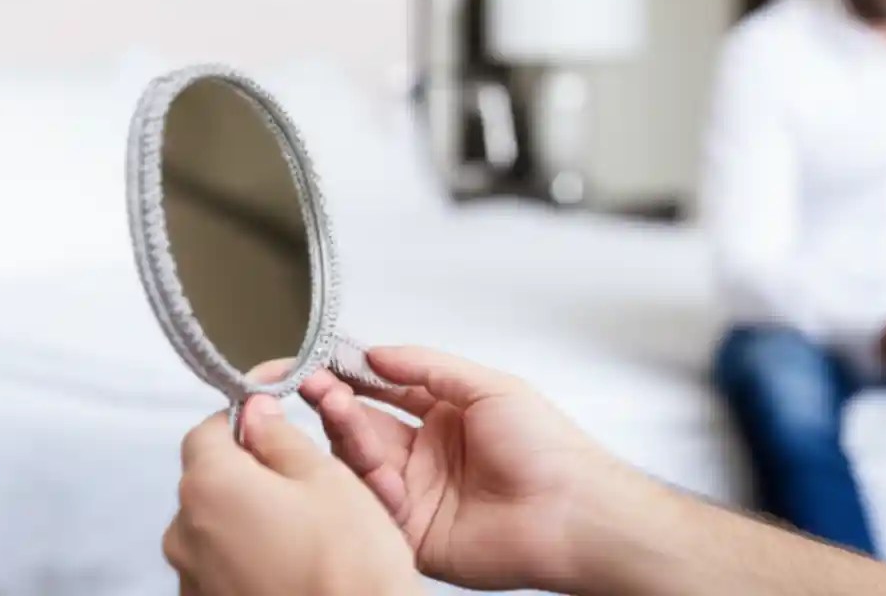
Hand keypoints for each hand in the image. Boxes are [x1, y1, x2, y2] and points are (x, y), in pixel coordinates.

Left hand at [164, 396, 422, 595]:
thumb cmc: (349, 563)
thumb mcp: (328, 478)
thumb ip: (282, 438)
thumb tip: (258, 412)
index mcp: (210, 485)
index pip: (208, 429)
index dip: (244, 418)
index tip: (274, 418)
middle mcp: (184, 532)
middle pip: (209, 479)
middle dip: (249, 471)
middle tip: (305, 479)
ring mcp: (191, 577)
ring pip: (215, 525)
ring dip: (249, 517)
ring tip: (305, 531)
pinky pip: (220, 565)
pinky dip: (248, 556)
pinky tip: (292, 564)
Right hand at [249, 347, 621, 593]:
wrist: (570, 512)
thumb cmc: (548, 449)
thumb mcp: (489, 386)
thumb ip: (429, 367)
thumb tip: (378, 351)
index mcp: (445, 417)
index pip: (384, 391)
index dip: (351, 376)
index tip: (321, 360)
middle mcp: (425, 455)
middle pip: (363, 426)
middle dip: (336, 401)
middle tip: (315, 383)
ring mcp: (416, 494)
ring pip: (361, 463)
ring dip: (345, 434)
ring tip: (335, 406)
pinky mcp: (411, 533)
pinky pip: (373, 508)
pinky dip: (367, 486)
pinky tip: (375, 467)